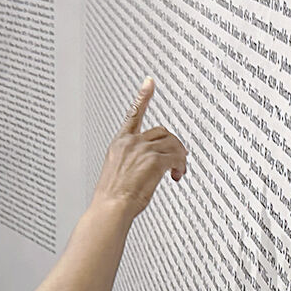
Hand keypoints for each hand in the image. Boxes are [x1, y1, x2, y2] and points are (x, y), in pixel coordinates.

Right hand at [93, 77, 187, 216]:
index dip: (143, 96)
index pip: (133, 114)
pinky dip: (180, 167)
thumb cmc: (113, 197)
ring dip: (179, 158)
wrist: (110, 208)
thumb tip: (148, 167)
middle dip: (172, 146)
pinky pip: (176, 158)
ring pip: (172, 144)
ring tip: (176, 172)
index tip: (149, 82)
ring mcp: (143, 150)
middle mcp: (131, 142)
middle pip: (162, 132)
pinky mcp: (154, 160)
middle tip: (176, 161)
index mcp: (120, 143)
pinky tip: (175, 176)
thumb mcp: (118, 173)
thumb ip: (133, 162)